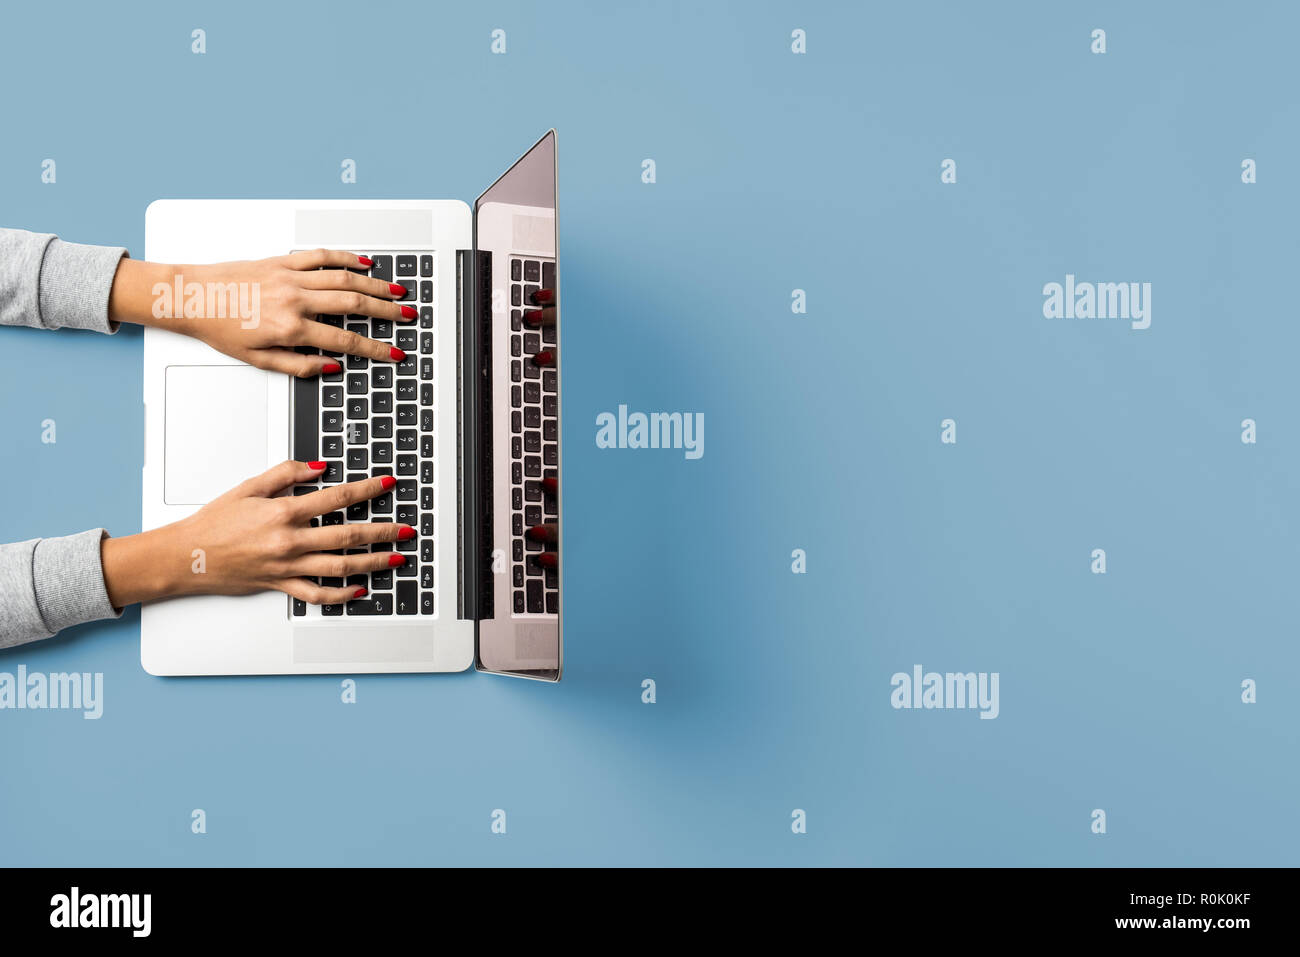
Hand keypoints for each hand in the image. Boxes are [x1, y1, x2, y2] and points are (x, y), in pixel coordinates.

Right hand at [101, 461, 412, 607]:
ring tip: (396, 558)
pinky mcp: (280, 585)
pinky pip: (316, 594)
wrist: (185, 556)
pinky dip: (340, 595)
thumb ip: (286, 474)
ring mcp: (286, 566)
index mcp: (283, 512)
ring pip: (339, 567)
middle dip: (382, 531)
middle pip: (347, 535)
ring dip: (372, 563)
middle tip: (406, 528)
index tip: (387, 484)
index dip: (366, 489)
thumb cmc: (213, 522)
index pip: (336, 498)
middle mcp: (289, 541)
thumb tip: (319, 467)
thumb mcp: (249, 487)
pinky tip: (359, 590)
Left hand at [109, 249, 416, 375]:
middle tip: (408, 316)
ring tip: (397, 291)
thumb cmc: (219, 328)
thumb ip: (298, 365)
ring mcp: (290, 277)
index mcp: (290, 329)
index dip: (374, 349)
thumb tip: (331, 366)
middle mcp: (295, 300)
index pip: (345, 342)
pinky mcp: (282, 261)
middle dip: (386, 311)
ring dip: (374, 285)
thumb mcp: (258, 360)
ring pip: (344, 278)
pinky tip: (364, 264)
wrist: (190, 296)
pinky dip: (346, 259)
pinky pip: (321, 257)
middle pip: (354, 305)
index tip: (393, 353)